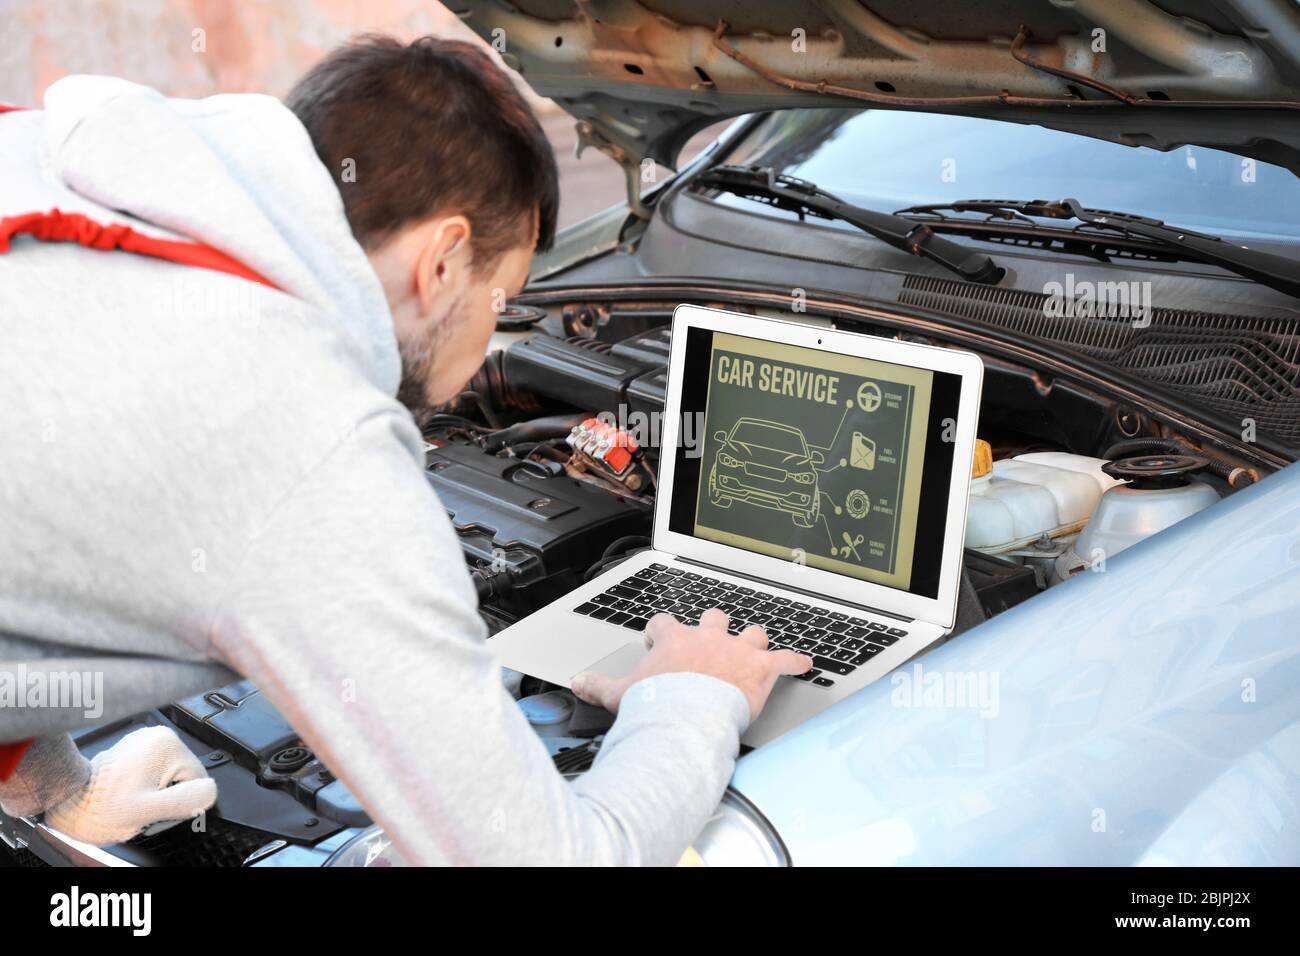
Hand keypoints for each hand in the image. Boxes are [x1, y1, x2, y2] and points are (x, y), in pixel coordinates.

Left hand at [45, 726, 216, 845]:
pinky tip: (129, 796)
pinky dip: (145, 787)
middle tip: (143, 809)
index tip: (157, 812)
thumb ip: (188, 800)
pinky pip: (155, 773)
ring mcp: (144, 742)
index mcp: (167, 744)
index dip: (181, 802)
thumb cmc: (101, 807)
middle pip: (184, 776)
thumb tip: (210, 792)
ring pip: (170, 776)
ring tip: (133, 802)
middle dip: (168, 797)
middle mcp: (157, 736)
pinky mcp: (133, 751)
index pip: (197, 779)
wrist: (69, 804)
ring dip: (156, 794)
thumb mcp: (150, 809)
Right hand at [572, 608, 811, 719]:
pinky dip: (796, 662)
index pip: (664, 622)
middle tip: (712, 636)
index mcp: (675, 640)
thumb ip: (598, 685)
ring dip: (755, 640)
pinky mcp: (761, 668)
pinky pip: (786, 659)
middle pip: (714, 618)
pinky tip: (806, 663)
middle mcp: (708, 637)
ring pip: (752, 632)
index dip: (661, 629)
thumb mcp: (619, 693)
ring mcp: (737, 650)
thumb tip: (577, 681)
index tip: (658, 637)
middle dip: (714, 626)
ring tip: (757, 646)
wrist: (688, 717)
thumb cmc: (657, 705)